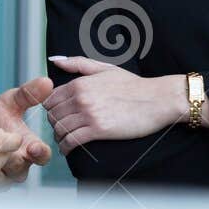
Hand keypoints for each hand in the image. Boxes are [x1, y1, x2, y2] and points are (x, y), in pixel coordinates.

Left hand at [0, 76, 54, 180]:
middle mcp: (19, 165)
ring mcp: (2, 176)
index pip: (43, 155)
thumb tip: (46, 82)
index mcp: (30, 147)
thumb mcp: (10, 101)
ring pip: (1, 179)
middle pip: (21, 170)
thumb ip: (27, 94)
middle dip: (12, 160)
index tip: (35, 147)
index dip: (41, 153)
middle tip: (1, 150)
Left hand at [43, 56, 187, 152]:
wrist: (157, 99)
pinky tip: (68, 149)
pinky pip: (71, 140)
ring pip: (60, 129)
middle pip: (53, 115)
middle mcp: (81, 97)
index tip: (59, 115)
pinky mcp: (98, 129)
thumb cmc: (133, 85)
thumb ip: (77, 63)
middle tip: (62, 129)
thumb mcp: (105, 69)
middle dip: (55, 123)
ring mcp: (89, 113)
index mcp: (80, 83)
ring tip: (65, 140)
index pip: (50, 99)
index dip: (52, 109)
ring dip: (59, 137)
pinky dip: (66, 147)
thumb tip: (54, 60)